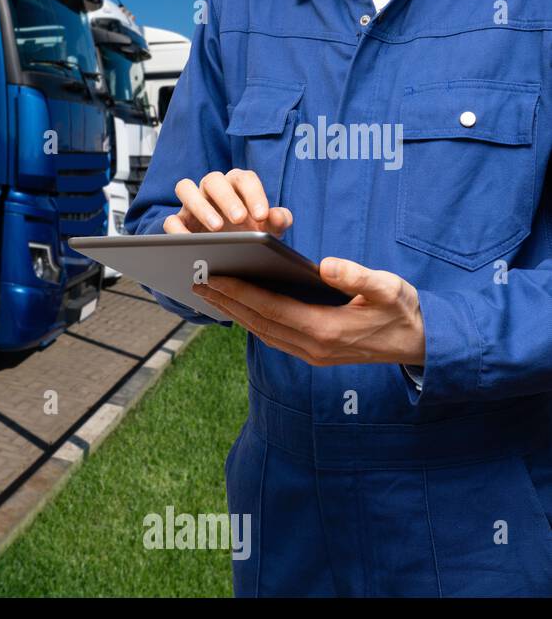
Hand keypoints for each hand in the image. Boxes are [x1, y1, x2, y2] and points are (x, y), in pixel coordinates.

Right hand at [164, 169, 292, 236]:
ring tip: (216, 227)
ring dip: (200, 205)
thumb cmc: (250, 232)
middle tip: (239, 219)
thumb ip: (278, 221)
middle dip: (227, 199)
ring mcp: (192, 203)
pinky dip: (177, 229)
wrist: (230, 250)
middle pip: (213, 180)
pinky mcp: (178, 221)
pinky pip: (170, 219)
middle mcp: (212, 188)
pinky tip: (192, 242)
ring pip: (185, 188)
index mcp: (236, 184)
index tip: (262, 215)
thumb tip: (278, 216)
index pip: (244, 179)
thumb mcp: (268, 229)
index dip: (254, 194)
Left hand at [191, 257, 426, 366]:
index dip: (239, 293)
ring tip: (210, 292)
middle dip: (226, 301)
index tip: (213, 277)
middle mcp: (312, 347)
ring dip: (235, 312)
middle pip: (258, 322)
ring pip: (262, 332)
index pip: (271, 308)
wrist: (422, 344)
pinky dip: (253, 321)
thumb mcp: (390, 288)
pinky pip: (273, 337)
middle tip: (196, 281)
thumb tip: (326, 265)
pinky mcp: (314, 353)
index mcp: (326, 330)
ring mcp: (311, 354)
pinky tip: (239, 307)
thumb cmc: (405, 311)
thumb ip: (359, 277)